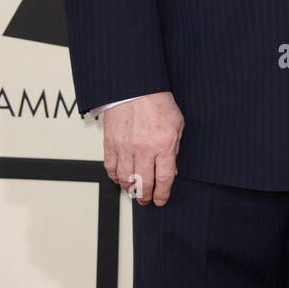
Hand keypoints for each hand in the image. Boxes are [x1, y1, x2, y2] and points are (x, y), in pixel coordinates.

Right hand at [103, 91, 183, 206]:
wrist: (134, 87)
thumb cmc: (157, 102)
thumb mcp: (177, 125)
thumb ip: (174, 149)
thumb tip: (171, 170)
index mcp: (163, 144)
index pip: (164, 179)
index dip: (162, 194)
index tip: (160, 200)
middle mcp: (143, 148)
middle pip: (143, 183)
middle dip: (145, 196)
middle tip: (146, 200)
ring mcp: (125, 147)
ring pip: (125, 179)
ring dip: (130, 189)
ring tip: (134, 192)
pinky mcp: (111, 144)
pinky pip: (111, 168)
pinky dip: (115, 177)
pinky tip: (120, 179)